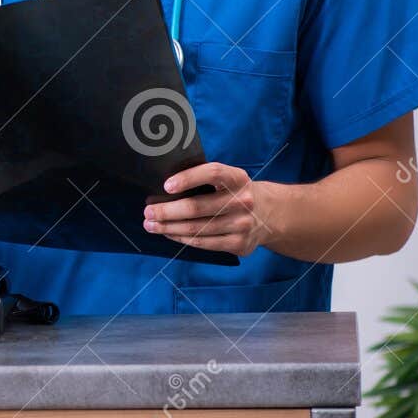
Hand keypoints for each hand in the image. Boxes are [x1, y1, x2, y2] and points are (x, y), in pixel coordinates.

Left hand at [145, 162, 276, 257]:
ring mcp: (242, 225)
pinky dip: (181, 238)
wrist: (270, 215)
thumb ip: (204, 179)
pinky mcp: (239, 244)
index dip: (188, 178)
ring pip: (196, 229)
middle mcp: (242, 201)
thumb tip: (164, 188)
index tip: (166, 186)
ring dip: (169, 227)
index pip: (212, 173)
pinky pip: (203, 243)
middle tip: (147, 211)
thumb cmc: (235, 192)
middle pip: (197, 207)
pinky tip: (169, 233)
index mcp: (238, 178)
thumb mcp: (228, 179)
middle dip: (166, 211)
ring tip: (151, 224)